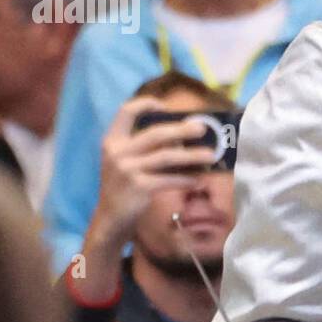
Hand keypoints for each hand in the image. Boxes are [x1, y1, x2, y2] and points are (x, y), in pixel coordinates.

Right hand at [92, 95, 217, 242]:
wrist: (110, 218)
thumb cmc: (124, 185)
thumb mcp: (125, 161)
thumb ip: (145, 147)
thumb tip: (183, 136)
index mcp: (112, 140)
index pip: (126, 111)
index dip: (145, 104)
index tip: (165, 106)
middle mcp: (118, 152)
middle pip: (155, 134)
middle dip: (182, 130)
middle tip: (202, 129)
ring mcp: (127, 170)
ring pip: (167, 156)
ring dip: (192, 155)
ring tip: (211, 156)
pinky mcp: (138, 187)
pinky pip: (169, 179)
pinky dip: (186, 179)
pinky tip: (198, 180)